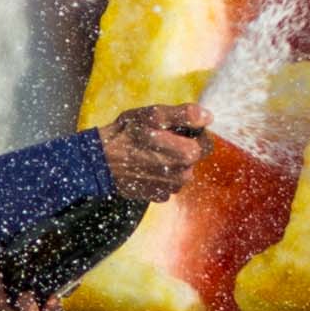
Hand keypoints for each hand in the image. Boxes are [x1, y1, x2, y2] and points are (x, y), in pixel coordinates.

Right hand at [99, 103, 215, 199]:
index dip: (193, 132)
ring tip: (149, 152)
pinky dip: (160, 173)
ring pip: (181, 169)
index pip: (206, 141)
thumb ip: (185, 115)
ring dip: (171, 160)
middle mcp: (183, 175)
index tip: (175, 128)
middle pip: (194, 156)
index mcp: (186, 154)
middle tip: (159, 139)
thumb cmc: (126, 134)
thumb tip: (208, 117)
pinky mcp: (158, 195)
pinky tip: (145, 165)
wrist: (100, 161)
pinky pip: (168, 181)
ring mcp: (170, 188)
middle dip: (182, 146)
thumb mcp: (154, 115)